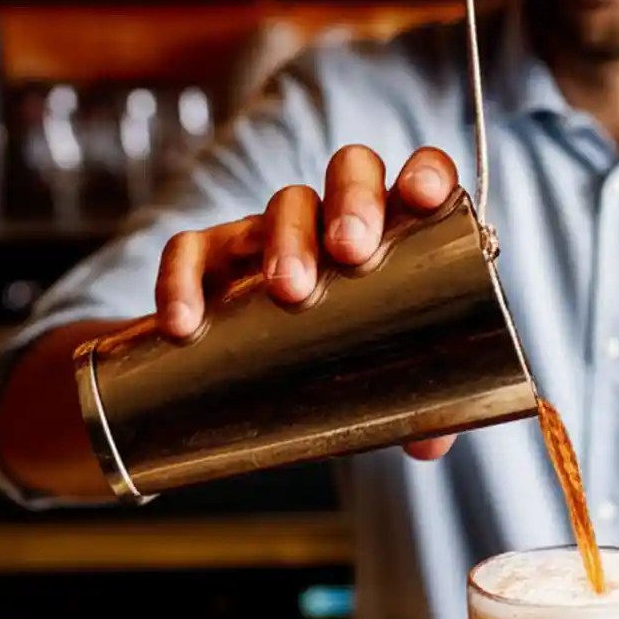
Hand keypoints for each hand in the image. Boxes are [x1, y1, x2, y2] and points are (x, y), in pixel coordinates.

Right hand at [154, 145, 461, 460]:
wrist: (250, 381)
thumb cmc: (342, 363)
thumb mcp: (387, 386)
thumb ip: (418, 409)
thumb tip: (432, 444)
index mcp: (396, 233)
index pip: (420, 177)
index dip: (426, 173)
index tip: (425, 196)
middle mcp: (337, 219)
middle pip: (350, 173)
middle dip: (352, 201)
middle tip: (351, 251)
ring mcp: (275, 232)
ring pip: (283, 205)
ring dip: (285, 239)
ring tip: (288, 290)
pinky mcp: (215, 259)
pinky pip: (195, 249)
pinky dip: (186, 279)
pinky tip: (186, 322)